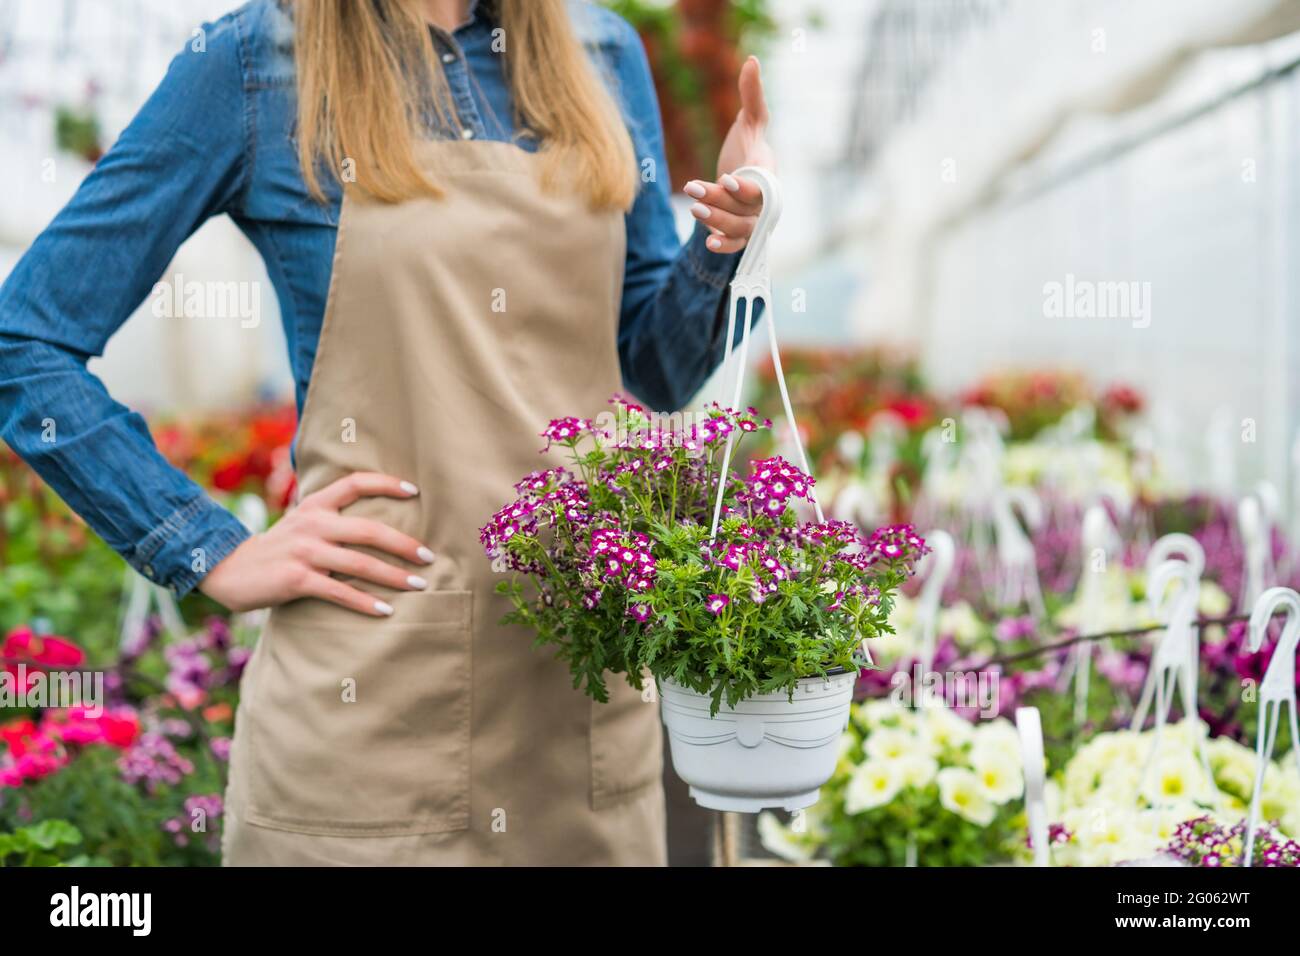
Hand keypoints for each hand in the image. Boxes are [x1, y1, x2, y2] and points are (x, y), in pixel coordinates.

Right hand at [198, 472, 433, 616]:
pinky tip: (386, 610)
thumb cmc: (276, 548)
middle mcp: (312, 524)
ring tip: (419, 585)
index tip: (415, 491)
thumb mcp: (300, 523)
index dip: (386, 483)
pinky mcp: (297, 579)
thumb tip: (376, 526)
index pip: (355, 483)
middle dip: (404, 544)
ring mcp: (304, 551)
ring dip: (394, 576)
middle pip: (369, 530)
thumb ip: (331, 519)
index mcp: (314, 505)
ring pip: (360, 563)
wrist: (228, 569)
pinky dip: (366, 602)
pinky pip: (340, 591)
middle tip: (429, 557)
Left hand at [684, 55, 773, 253]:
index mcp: (769, 171)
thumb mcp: (750, 120)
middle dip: (721, 200)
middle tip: (693, 190)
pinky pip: (738, 244)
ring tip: (694, 209)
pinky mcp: (741, 232)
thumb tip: (751, 61)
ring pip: (739, 226)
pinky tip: (709, 243)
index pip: (763, 182)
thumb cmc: (747, 145)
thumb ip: (752, 95)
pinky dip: (725, 245)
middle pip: (746, 207)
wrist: (741, 176)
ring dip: (718, 221)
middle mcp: (766, 199)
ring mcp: (754, 218)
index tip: (727, 179)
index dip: (747, 184)